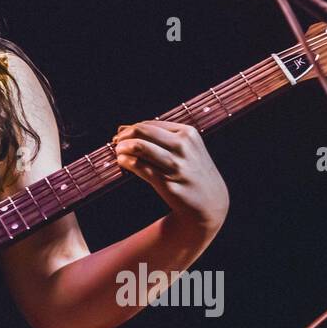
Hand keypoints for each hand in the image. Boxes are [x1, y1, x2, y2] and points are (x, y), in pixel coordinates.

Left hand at [111, 120, 228, 237]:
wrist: (209, 203)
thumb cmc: (191, 171)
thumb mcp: (185, 148)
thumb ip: (157, 136)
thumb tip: (122, 127)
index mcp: (187, 133)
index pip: (149, 125)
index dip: (130, 129)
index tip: (121, 136)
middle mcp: (183, 146)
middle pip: (141, 131)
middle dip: (124, 136)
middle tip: (116, 143)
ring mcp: (176, 165)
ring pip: (139, 146)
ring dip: (122, 148)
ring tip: (119, 153)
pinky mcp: (167, 182)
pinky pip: (139, 166)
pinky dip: (126, 162)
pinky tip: (123, 163)